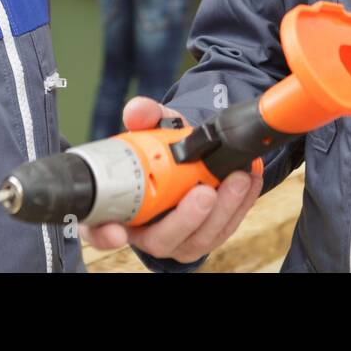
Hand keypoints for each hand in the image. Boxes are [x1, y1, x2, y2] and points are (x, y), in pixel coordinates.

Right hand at [80, 96, 262, 262]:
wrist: (189, 157)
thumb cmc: (161, 150)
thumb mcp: (153, 127)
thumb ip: (145, 117)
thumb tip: (137, 110)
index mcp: (120, 208)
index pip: (101, 230)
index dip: (105, 235)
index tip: (116, 231)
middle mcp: (147, 230)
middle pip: (162, 239)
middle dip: (186, 219)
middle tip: (204, 192)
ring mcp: (180, 238)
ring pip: (200, 238)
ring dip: (223, 210)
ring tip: (238, 178)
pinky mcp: (208, 236)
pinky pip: (226, 227)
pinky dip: (241, 204)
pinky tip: (249, 179)